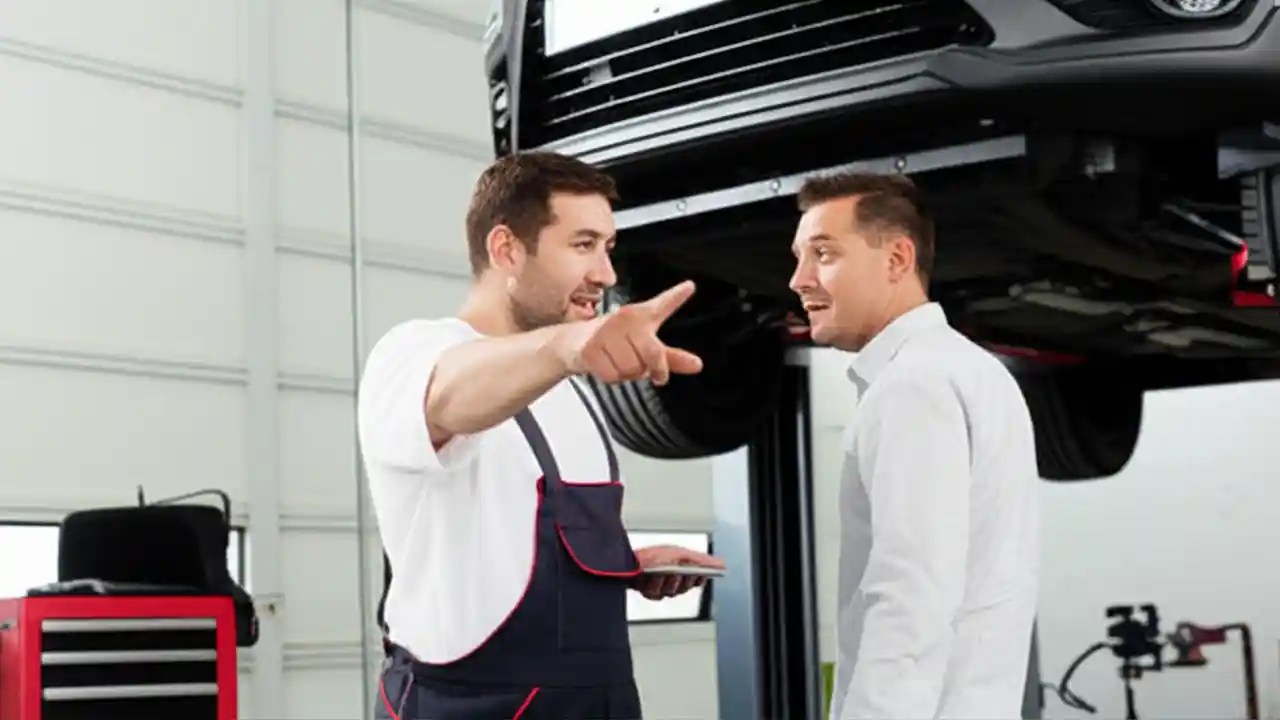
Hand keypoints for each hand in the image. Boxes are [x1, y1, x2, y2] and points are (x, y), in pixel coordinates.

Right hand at [553, 281, 703, 385]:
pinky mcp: (590, 347)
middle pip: (653, 356)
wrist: (574, 343)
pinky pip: (612, 376)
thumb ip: (672, 358)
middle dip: (648, 369)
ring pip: (631, 369)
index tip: (690, 287)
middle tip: (639, 365)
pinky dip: (610, 377)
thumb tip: (698, 365)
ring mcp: (606, 332)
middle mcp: (625, 319)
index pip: (662, 306)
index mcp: (642, 315)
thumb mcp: (646, 347)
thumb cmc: (615, 342)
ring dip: (626, 374)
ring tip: (617, 360)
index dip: (676, 297)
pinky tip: (604, 363)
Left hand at [630, 545, 724, 599]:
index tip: (701, 574)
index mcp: (682, 568)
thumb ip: (701, 560)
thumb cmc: (651, 555)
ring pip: (671, 592)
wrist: (625, 561)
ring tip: (659, 573)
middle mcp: (672, 579)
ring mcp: (661, 587)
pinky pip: (657, 595)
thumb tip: (721, 564)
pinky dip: (653, 585)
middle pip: (686, 587)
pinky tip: (649, 578)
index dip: (699, 578)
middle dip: (681, 578)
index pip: (697, 578)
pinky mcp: (649, 593)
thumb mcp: (679, 554)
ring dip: (665, 581)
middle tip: (677, 571)